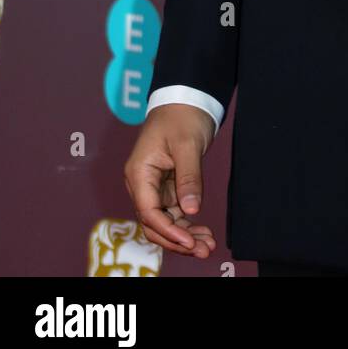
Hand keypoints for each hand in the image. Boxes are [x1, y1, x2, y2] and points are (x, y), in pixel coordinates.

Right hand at [123, 104, 217, 258]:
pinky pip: (174, 213)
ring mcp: (154, 188)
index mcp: (139, 173)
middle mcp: (142, 184)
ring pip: (165, 222)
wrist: (186, 99)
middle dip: (177, 240)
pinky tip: (204, 232)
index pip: (149, 212)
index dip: (168, 231)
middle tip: (204, 249)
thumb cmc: (182, 116)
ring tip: (208, 245)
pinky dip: (187, 224)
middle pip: (154, 223)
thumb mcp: (187, 145)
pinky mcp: (167, 187)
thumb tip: (191, 210)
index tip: (190, 242)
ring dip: (184, 236)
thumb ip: (189, 178)